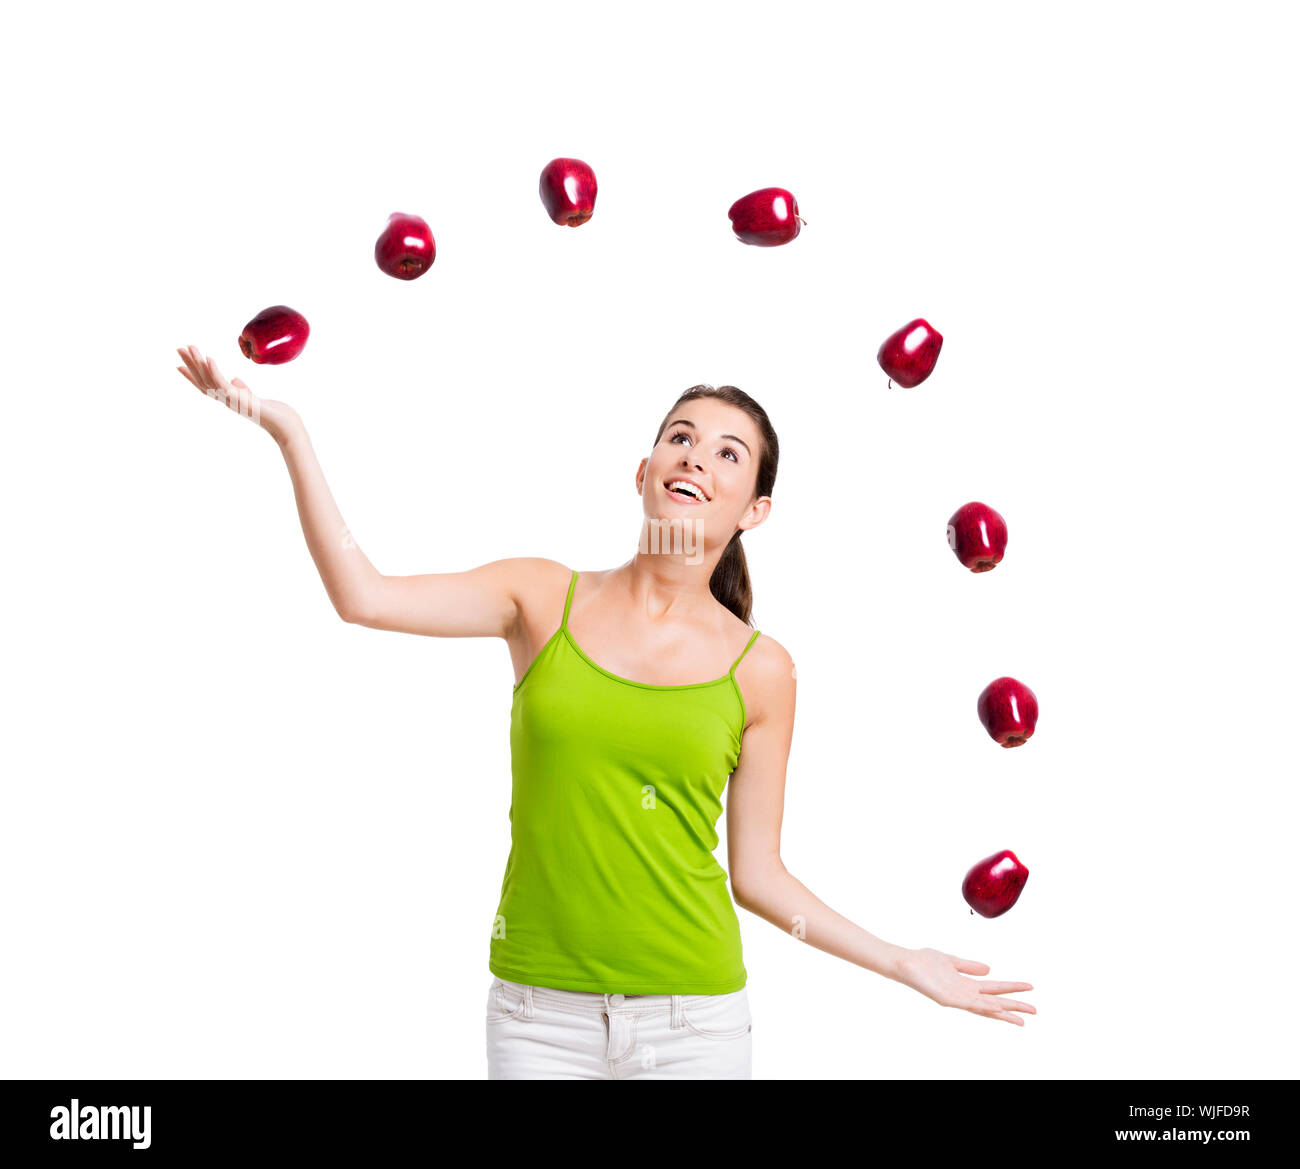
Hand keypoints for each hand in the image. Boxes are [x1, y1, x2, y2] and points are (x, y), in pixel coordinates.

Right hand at [175, 344, 300, 445]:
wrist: (285, 425)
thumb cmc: (272, 413)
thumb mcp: (253, 398)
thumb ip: (242, 389)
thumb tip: (235, 379)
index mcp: (228, 399)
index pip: (205, 386)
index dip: (191, 376)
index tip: (178, 365)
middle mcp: (226, 401)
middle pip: (202, 381)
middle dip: (190, 364)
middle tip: (179, 349)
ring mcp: (231, 400)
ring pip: (209, 380)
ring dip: (199, 363)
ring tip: (191, 347)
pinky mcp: (239, 399)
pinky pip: (222, 383)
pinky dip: (214, 371)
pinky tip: (209, 358)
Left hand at [895, 947, 1035, 1025]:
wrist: (904, 963)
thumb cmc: (924, 962)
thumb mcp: (951, 961)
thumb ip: (969, 966)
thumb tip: (989, 969)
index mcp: (965, 985)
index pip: (993, 990)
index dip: (1011, 990)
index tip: (1030, 989)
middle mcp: (963, 994)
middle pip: (994, 1002)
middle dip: (1014, 1006)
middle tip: (1035, 1011)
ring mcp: (956, 998)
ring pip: (985, 1006)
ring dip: (1004, 1010)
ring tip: (1022, 1015)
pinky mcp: (947, 999)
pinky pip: (969, 1004)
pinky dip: (984, 1006)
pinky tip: (997, 1007)